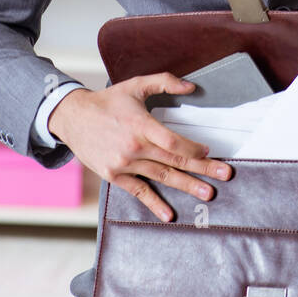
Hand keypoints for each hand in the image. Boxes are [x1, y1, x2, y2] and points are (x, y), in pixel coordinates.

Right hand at [47, 72, 232, 220]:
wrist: (73, 118)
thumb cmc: (107, 101)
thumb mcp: (135, 85)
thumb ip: (164, 82)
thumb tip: (191, 87)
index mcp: (141, 125)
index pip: (173, 141)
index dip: (193, 148)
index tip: (208, 151)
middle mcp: (134, 146)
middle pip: (174, 160)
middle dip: (202, 168)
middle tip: (224, 174)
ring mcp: (124, 163)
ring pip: (162, 176)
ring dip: (186, 186)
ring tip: (207, 193)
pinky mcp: (115, 175)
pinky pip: (139, 191)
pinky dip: (154, 204)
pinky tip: (169, 215)